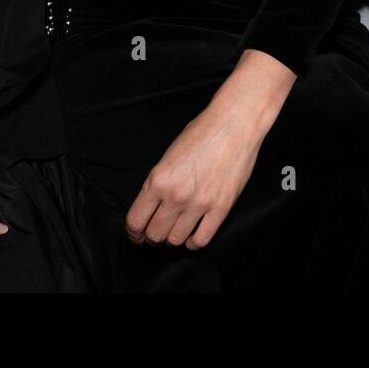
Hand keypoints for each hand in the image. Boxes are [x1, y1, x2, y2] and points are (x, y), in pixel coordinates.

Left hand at [125, 49, 293, 249]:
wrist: (234, 123)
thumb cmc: (203, 132)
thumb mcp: (168, 155)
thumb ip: (158, 183)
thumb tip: (152, 208)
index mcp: (158, 179)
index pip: (136, 221)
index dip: (134, 233)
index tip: (136, 235)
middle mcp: (176, 195)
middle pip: (154, 235)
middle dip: (152, 237)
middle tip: (156, 232)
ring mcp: (200, 203)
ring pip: (176, 240)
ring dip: (172, 239)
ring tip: (175, 231)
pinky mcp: (221, 207)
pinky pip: (201, 239)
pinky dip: (193, 243)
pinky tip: (192, 236)